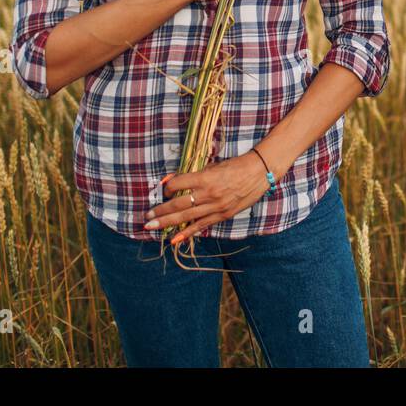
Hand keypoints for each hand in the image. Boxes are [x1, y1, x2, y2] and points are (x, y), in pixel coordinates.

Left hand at [144, 151, 273, 244]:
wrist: (259, 172)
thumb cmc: (236, 165)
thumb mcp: (213, 166)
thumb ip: (194, 174)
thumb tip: (172, 181)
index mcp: (205, 177)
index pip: (178, 184)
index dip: (167, 187)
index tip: (164, 190)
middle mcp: (209, 194)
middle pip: (178, 205)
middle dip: (160, 211)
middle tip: (146, 217)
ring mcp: (216, 206)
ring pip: (186, 217)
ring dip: (166, 222)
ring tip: (151, 226)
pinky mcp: (223, 215)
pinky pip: (201, 226)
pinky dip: (186, 233)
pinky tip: (174, 239)